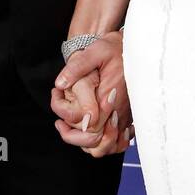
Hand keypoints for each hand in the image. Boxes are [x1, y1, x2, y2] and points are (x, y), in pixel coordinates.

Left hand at [50, 31, 133, 156]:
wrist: (135, 48)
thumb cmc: (113, 49)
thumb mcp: (93, 52)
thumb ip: (76, 68)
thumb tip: (60, 84)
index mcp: (109, 97)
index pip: (92, 128)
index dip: (73, 131)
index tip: (60, 121)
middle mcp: (119, 111)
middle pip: (101, 143)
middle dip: (78, 140)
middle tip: (61, 126)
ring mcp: (126, 116)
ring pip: (112, 146)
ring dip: (94, 145)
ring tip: (77, 131)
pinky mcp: (130, 116)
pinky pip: (121, 141)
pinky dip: (109, 144)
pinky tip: (96, 133)